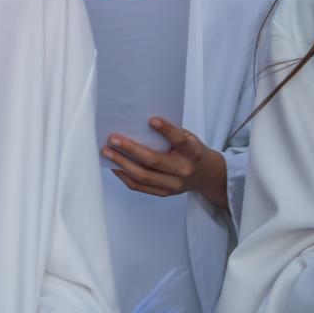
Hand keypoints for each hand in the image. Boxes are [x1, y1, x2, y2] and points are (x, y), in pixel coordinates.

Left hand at [103, 119, 228, 209]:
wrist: (207, 176)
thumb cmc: (192, 151)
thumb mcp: (189, 138)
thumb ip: (171, 133)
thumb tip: (139, 122)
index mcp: (192, 153)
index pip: (179, 141)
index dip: (166, 130)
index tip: (151, 120)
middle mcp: (183, 170)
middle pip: (154, 161)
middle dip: (130, 149)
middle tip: (112, 139)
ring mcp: (173, 185)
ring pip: (143, 176)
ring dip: (121, 163)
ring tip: (106, 152)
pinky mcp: (164, 193)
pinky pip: (139, 187)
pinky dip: (124, 176)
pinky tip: (114, 166)